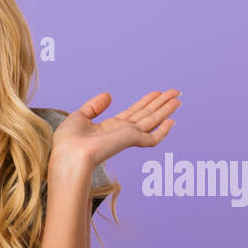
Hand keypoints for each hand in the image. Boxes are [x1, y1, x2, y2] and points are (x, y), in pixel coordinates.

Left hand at [49, 89, 180, 172]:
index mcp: (110, 127)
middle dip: (161, 103)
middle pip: (146, 114)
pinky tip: (172, 121)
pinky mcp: (130, 140)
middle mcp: (121, 132)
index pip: (132, 113)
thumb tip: (109, 95)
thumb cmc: (68, 142)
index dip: (145, 102)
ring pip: (152, 120)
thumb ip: (94, 106)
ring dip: (166, 109)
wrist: (70, 155)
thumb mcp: (79, 117)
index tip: (156, 93)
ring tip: (179, 98)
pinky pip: (152, 138)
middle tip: (176, 92)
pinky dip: (163, 131)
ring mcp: (127, 137)